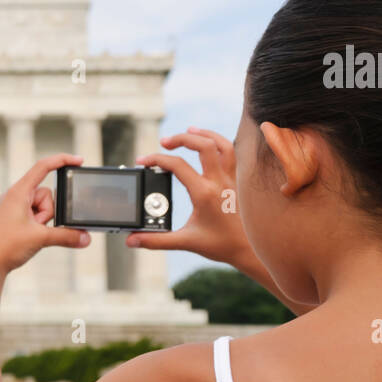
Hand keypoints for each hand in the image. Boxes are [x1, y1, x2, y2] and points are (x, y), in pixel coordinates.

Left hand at [0, 153, 90, 271]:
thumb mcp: (41, 238)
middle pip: (47, 194)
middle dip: (49, 213)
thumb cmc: (6, 246)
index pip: (43, 167)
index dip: (63, 160)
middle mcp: (16, 195)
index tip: (79, 160)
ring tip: (30, 233)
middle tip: (36, 227)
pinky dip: (38, 225)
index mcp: (19, 192)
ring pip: (43, 207)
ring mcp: (15, 206)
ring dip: (43, 221)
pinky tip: (29, 236)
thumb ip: (67, 236)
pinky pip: (36, 216)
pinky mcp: (15, 217)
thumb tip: (86, 238)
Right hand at [126, 127, 252, 268]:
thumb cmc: (220, 245)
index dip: (156, 160)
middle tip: (164, 142)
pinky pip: (230, 154)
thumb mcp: (185, 242)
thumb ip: (156, 241)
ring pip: (221, 144)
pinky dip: (218, 143)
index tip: (143, 162)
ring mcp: (230, 179)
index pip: (177, 166)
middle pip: (203, 145)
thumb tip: (132, 240)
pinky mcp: (237, 181)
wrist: (249, 250)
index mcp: (204, 193)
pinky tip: (207, 144)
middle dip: (181, 139)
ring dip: (204, 134)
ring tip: (188, 131)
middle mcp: (219, 182)